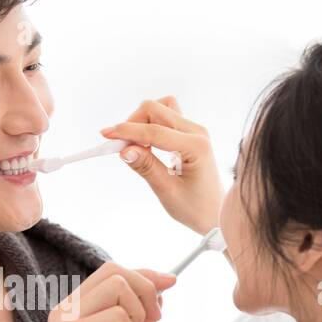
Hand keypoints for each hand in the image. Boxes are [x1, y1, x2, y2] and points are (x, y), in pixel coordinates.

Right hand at [28, 262, 176, 321]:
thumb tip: (160, 292)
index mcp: (74, 310)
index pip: (112, 272)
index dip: (145, 275)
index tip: (169, 284)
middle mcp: (66, 309)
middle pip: (116, 270)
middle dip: (147, 289)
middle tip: (156, 320)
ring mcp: (67, 320)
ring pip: (119, 286)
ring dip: (138, 314)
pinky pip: (118, 316)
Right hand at [101, 96, 225, 235]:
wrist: (216, 213)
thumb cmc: (196, 207)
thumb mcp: (167, 191)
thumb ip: (146, 167)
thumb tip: (124, 150)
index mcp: (196, 147)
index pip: (154, 131)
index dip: (127, 132)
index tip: (105, 135)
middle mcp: (197, 132)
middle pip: (155, 109)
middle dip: (132, 124)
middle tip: (118, 147)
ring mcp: (194, 130)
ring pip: (160, 108)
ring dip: (141, 121)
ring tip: (133, 146)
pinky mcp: (189, 133)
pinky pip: (165, 116)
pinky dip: (149, 125)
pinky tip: (145, 144)